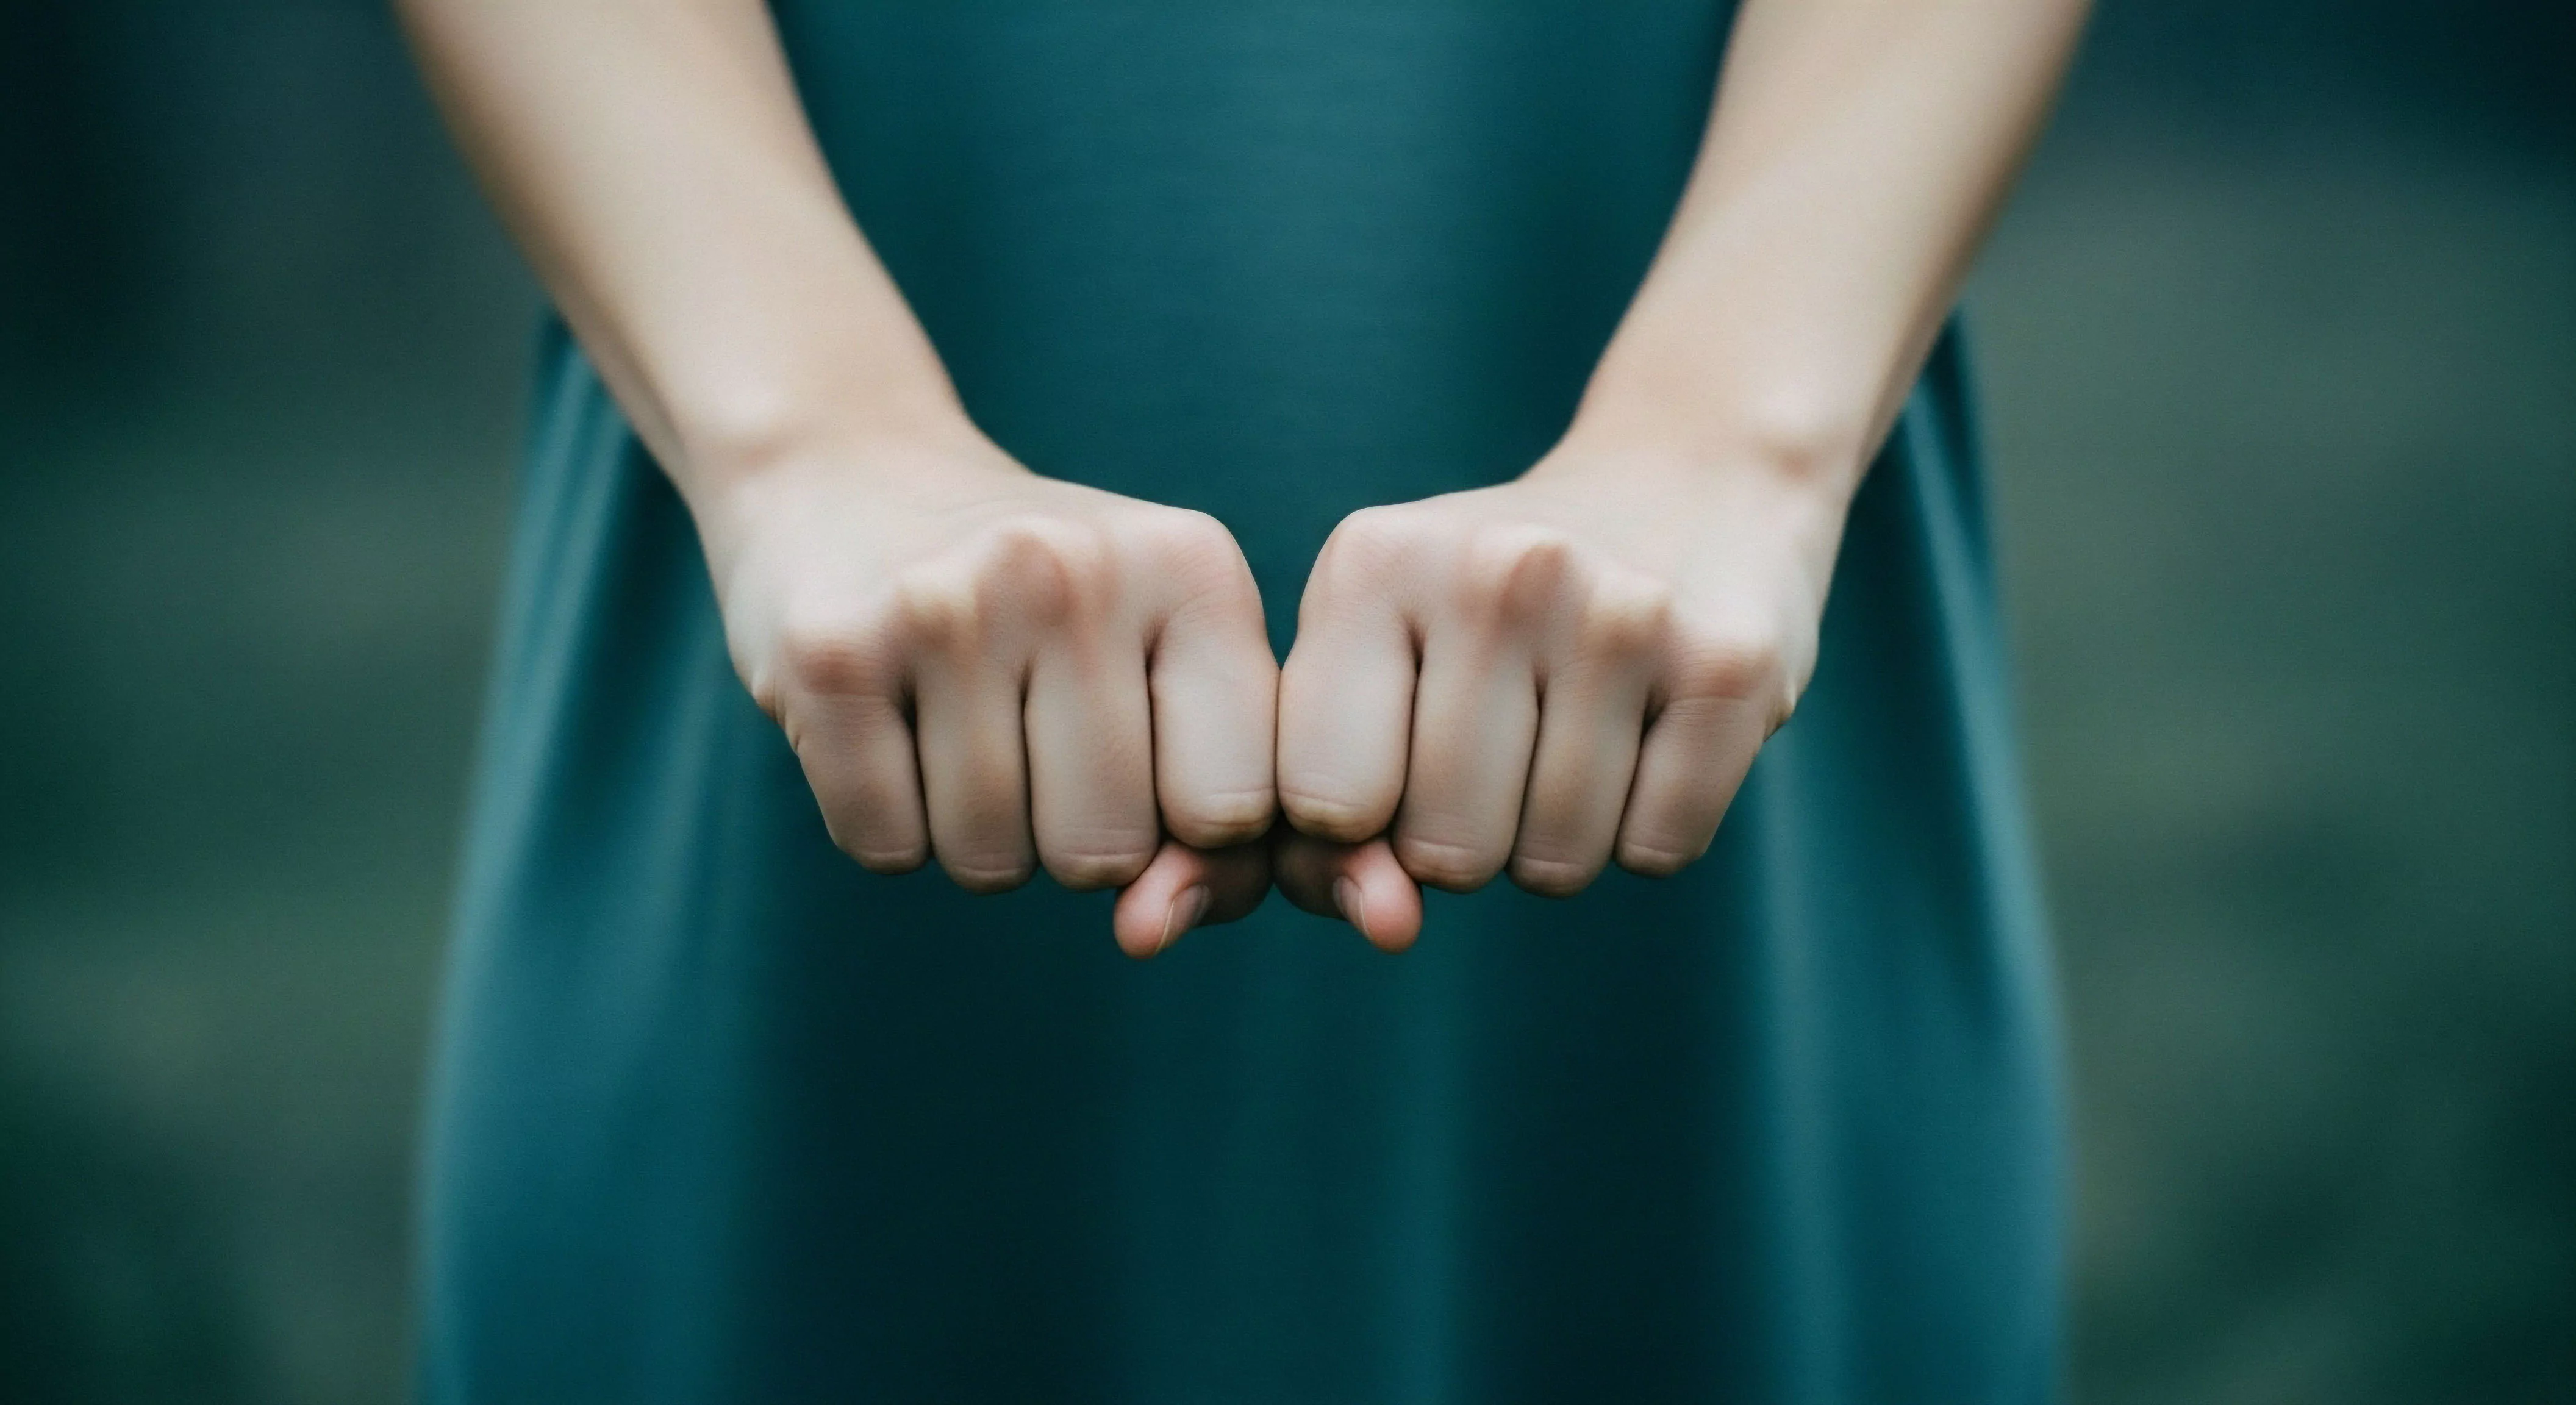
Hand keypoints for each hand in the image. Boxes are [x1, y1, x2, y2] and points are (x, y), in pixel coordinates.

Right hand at [691, 425, 1279, 947]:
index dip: (1183, 830)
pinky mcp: (830, 654)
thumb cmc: (1049, 613)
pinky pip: (886, 847)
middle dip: (1070, 836)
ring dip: (976, 832)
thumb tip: (1151, 932)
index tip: (1147, 759)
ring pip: (991, 863)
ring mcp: (947, 605)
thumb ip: (1222, 824)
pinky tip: (887, 723)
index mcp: (1194, 569)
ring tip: (959, 717)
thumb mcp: (1166, 669)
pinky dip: (887, 821)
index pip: (1232, 812)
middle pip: (1102, 853)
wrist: (850, 476)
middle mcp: (1077, 571)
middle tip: (1030, 729)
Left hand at [1276, 441, 1850, 901]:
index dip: (1361, 821)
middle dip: (1466, 836)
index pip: (1324, 806)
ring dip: (1558, 836)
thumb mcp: (1371, 666)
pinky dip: (1649, 825)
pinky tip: (1653, 731)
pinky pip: (1656, 851)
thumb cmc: (1484, 615)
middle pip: (1446, 852)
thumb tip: (1385, 926)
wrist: (1688, 483)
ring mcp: (1623, 615)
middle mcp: (1497, 573)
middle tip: (1505, 736)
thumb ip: (1319, 822)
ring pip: (1555, 865)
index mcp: (1374, 564)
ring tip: (1576, 725)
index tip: (1396, 753)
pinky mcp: (1732, 666)